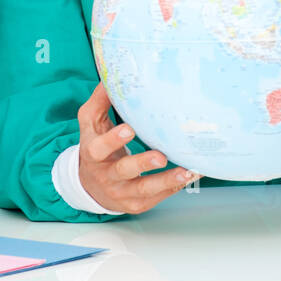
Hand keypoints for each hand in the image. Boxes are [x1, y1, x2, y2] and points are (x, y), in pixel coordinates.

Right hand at [77, 82, 196, 215]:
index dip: (113, 140)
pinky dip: (176, 185)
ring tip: (187, 171)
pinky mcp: (137, 204)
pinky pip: (159, 196)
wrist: (88, 186)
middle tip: (160, 157)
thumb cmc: (95, 148)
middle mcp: (107, 175)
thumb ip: (100, 101)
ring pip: (144, 189)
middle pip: (124, 171)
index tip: (129, 128)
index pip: (100, 148)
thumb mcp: (91, 124)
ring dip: (166, 180)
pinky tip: (192, 174)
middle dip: (142, 164)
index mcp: (93, 153)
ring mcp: (122, 192)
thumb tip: (111, 77)